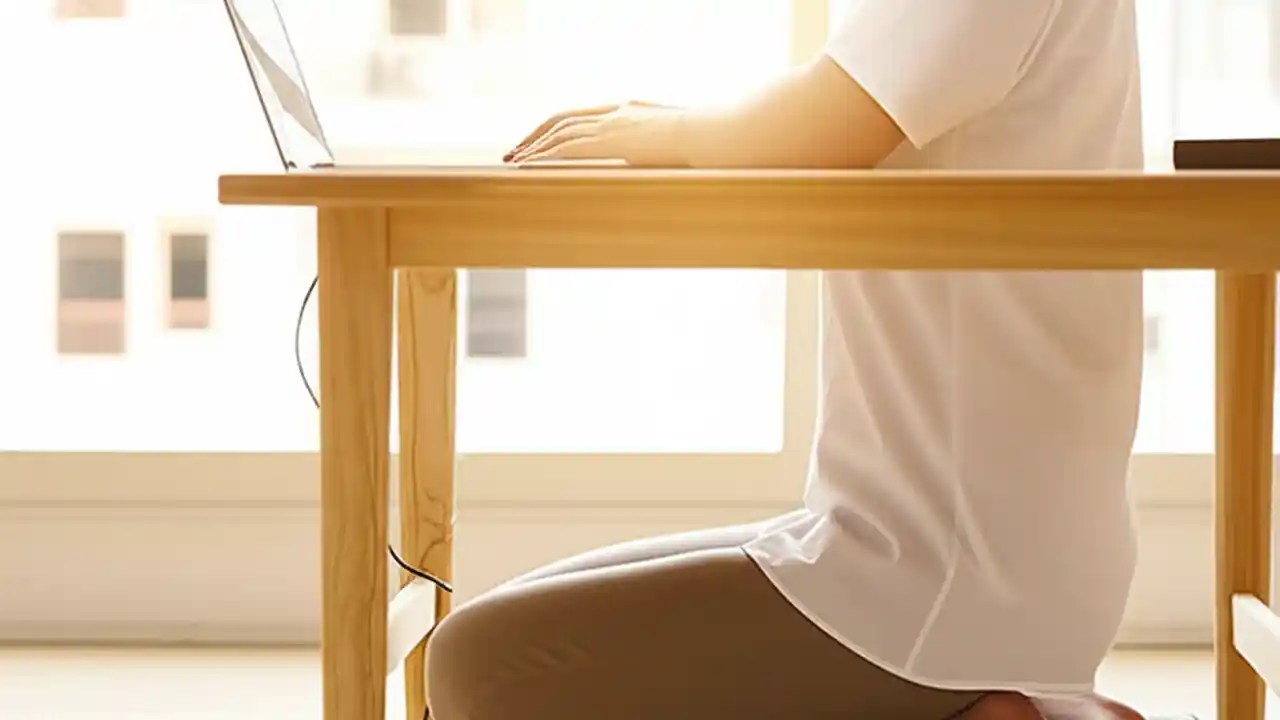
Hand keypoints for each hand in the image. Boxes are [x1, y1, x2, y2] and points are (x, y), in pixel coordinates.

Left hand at [505, 100, 686, 166]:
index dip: (557, 128)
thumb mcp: (675, 142)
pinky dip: (545, 154)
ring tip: (515, 159)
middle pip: (563, 119)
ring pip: (560, 132)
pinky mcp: (611, 140)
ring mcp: (612, 124)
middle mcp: (615, 112)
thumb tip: (663, 162)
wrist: (707, 134)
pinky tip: (530, 163)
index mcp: (628, 109)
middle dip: (536, 135)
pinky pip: (567, 146)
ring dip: (534, 146)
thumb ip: (660, 147)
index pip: (582, 116)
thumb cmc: (701, 142)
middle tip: (517, 151)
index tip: (541, 141)